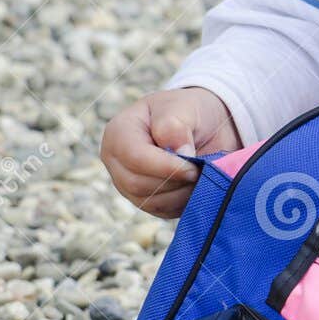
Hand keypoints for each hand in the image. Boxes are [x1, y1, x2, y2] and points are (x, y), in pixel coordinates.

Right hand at [100, 87, 241, 217]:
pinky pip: (162, 211)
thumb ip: (175, 126)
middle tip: (200, 169)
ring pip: (151, 202)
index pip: (135, 158)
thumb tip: (180, 153)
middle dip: (174, 180)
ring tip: (200, 173)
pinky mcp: (145, 201)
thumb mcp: (183, 107)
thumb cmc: (187, 112)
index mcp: (119, 133)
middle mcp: (117, 162)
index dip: (166, 166)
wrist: (201, 127)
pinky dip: (183, 202)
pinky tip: (195, 184)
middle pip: (138, 184)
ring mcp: (127, 184)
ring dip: (181, 192)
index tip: (193, 166)